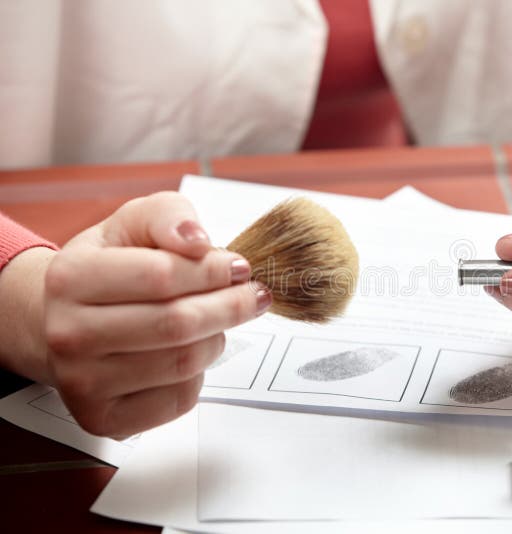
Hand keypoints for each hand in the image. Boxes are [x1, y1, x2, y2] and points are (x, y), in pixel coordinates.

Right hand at [40, 192, 270, 436]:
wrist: (65, 321)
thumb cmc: (108, 268)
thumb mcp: (135, 222)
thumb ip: (170, 216)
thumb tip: (197, 240)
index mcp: (71, 278)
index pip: (162, 276)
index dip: (213, 271)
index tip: (239, 268)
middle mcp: (68, 335)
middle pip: (177, 325)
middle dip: (229, 307)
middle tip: (253, 296)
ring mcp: (83, 383)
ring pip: (184, 363)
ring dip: (216, 339)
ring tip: (216, 321)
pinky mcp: (105, 419)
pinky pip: (179, 400)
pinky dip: (199, 375)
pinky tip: (189, 352)